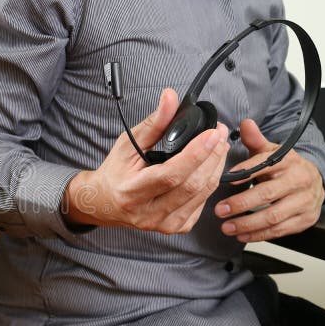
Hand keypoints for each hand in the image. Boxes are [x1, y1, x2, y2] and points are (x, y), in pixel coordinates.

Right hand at [64, 89, 229, 233]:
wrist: (104, 203)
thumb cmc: (115, 173)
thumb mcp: (127, 144)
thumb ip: (153, 123)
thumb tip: (170, 98)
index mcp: (132, 192)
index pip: (171, 174)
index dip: (196, 153)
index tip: (212, 134)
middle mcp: (148, 213)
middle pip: (193, 185)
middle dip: (212, 156)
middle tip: (220, 134)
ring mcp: (164, 224)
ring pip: (202, 194)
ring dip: (216, 167)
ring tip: (219, 145)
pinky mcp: (176, 227)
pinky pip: (202, 204)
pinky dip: (210, 182)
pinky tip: (209, 167)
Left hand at [214, 119, 324, 242]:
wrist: (315, 181)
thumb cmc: (285, 167)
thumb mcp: (271, 151)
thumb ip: (255, 140)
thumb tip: (245, 124)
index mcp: (288, 161)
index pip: (265, 166)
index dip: (245, 173)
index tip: (227, 180)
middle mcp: (298, 181)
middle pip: (267, 194)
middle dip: (240, 204)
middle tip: (220, 210)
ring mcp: (303, 202)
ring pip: (273, 216)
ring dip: (247, 223)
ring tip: (226, 226)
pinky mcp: (304, 219)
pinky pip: (280, 230)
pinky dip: (259, 234)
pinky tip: (242, 235)